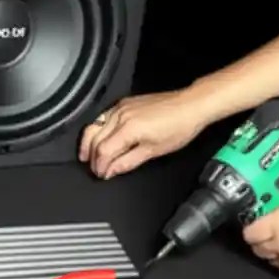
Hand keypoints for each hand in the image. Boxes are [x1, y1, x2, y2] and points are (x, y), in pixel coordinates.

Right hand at [78, 90, 210, 178]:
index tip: (101, 175)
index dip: (100, 166)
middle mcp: (120, 115)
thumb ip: (128, 162)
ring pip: (95, 125)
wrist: (191, 105)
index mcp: (128, 129)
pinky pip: (103, 117)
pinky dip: (97, 129)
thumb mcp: (154, 151)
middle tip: (94, 168)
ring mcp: (121, 107)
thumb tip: (111, 170)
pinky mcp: (124, 103)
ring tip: (88, 155)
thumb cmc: (179, 127)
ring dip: (89, 142)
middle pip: (94, 138)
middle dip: (92, 156)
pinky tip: (99, 137)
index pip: (103, 151)